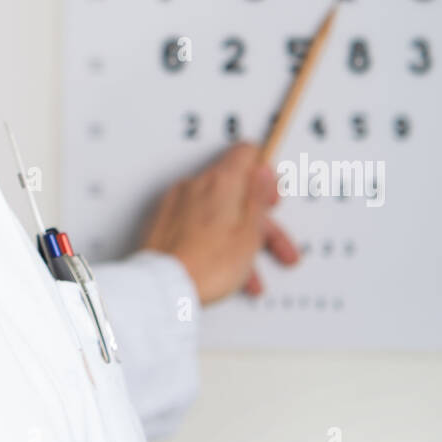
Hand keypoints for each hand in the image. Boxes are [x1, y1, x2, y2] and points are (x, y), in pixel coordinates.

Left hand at [137, 141, 300, 304]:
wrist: (164, 287)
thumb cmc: (208, 265)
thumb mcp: (250, 234)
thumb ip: (257, 197)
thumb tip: (262, 170)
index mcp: (221, 181)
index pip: (247, 154)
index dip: (264, 174)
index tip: (272, 197)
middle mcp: (196, 185)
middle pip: (236, 190)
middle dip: (261, 220)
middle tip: (277, 245)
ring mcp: (178, 202)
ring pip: (219, 213)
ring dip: (240, 240)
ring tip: (252, 276)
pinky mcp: (165, 222)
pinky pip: (198, 225)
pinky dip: (216, 242)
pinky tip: (226, 271)